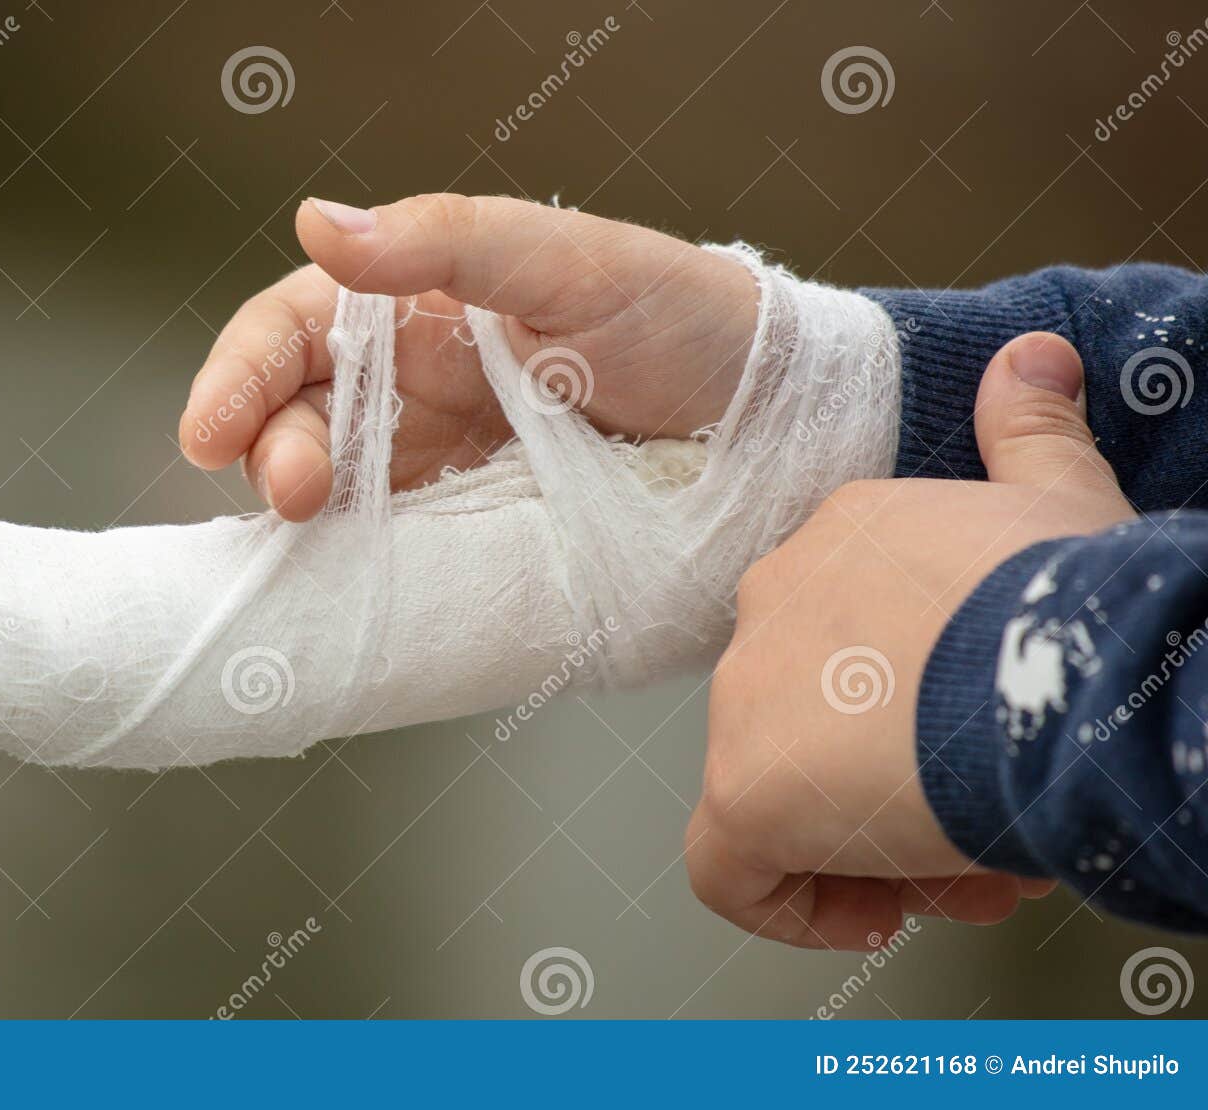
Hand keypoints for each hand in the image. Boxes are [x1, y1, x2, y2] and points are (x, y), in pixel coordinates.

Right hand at [179, 193, 758, 519]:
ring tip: (314, 547)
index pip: (298, 332)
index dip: (240, 376)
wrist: (771, 423)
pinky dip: (359, 572)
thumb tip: (317, 224)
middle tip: (297, 499)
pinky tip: (348, 590)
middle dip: (272, 457)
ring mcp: (444, 466)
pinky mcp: (474, 534)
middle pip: (298, 421)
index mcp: (423, 309)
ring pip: (334, 496)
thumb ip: (449, 242)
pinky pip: (395, 551)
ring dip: (306, 525)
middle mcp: (417, 388)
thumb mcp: (574, 261)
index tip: (210, 432)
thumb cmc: (684, 318)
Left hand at [688, 332, 1135, 948]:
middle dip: (889, 780)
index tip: (973, 745)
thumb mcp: (1060, 497)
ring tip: (959, 871)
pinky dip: (793, 901)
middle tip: (973, 824)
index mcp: (840, 539)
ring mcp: (747, 693)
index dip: (911, 706)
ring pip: (780, 792)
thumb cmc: (1074, 599)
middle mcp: (774, 604)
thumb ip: (1031, 428)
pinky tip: (870, 916)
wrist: (1064, 667)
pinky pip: (729, 867)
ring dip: (866, 843)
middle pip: (812, 718)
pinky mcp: (743, 788)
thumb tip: (1030, 357)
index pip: (846, 636)